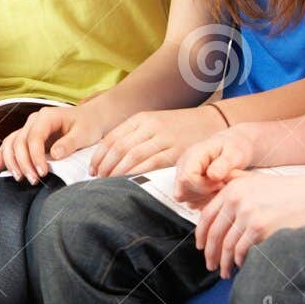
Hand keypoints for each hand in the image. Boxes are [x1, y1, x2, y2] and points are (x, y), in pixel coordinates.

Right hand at [0, 105, 102, 181]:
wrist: (90, 118)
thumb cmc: (88, 125)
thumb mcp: (84, 134)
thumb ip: (69, 143)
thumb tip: (54, 155)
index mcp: (47, 116)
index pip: (34, 137)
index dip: (35, 156)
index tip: (42, 173)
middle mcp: (34, 120)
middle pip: (20, 141)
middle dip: (24, 163)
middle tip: (33, 180)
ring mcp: (29, 128)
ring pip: (11, 143)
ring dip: (12, 161)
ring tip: (20, 177)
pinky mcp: (28, 136)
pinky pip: (11, 143)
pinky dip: (4, 154)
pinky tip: (0, 166)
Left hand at [90, 105, 224, 177]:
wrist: (212, 122)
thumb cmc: (179, 127)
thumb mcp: (154, 123)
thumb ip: (134, 135)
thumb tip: (110, 156)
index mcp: (141, 119)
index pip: (112, 138)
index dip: (99, 156)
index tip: (92, 169)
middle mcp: (150, 126)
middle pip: (119, 148)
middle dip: (106, 166)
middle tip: (98, 180)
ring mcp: (164, 138)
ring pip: (133, 156)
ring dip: (118, 172)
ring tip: (109, 184)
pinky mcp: (177, 151)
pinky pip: (152, 164)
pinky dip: (137, 174)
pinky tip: (129, 182)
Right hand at [175, 128, 256, 205]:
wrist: (233, 145)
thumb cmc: (234, 147)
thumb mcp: (234, 153)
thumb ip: (224, 163)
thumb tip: (213, 176)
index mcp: (192, 155)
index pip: (186, 178)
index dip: (203, 186)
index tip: (220, 183)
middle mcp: (183, 166)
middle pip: (182, 191)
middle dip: (204, 194)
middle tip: (221, 186)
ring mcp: (184, 175)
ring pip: (185, 198)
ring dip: (204, 198)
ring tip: (219, 187)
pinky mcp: (188, 184)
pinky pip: (191, 201)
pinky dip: (204, 200)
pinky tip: (215, 191)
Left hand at [195, 173, 304, 277]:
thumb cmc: (286, 191)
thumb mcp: (254, 182)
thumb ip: (233, 192)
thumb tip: (212, 211)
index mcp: (231, 188)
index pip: (206, 216)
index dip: (201, 235)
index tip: (201, 247)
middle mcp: (236, 199)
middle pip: (214, 233)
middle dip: (210, 253)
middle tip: (210, 265)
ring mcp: (247, 214)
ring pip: (227, 245)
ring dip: (224, 262)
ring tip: (224, 272)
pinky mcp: (260, 228)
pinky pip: (242, 250)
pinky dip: (239, 261)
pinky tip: (240, 265)